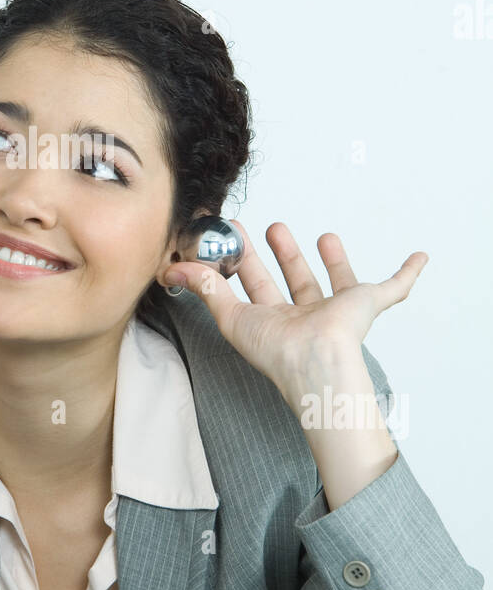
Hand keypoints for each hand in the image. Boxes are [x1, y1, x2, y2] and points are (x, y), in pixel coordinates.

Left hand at [164, 220, 427, 399]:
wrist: (317, 363)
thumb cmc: (278, 351)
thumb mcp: (231, 316)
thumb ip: (205, 288)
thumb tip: (172, 266)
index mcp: (275, 321)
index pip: (256, 286)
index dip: (244, 261)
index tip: (234, 233)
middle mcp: (307, 318)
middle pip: (295, 281)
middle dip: (285, 254)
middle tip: (273, 226)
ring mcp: (339, 312)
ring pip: (337, 281)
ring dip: (333, 260)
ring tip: (325, 234)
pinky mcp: (368, 304)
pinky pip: (394, 288)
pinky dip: (408, 274)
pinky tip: (418, 258)